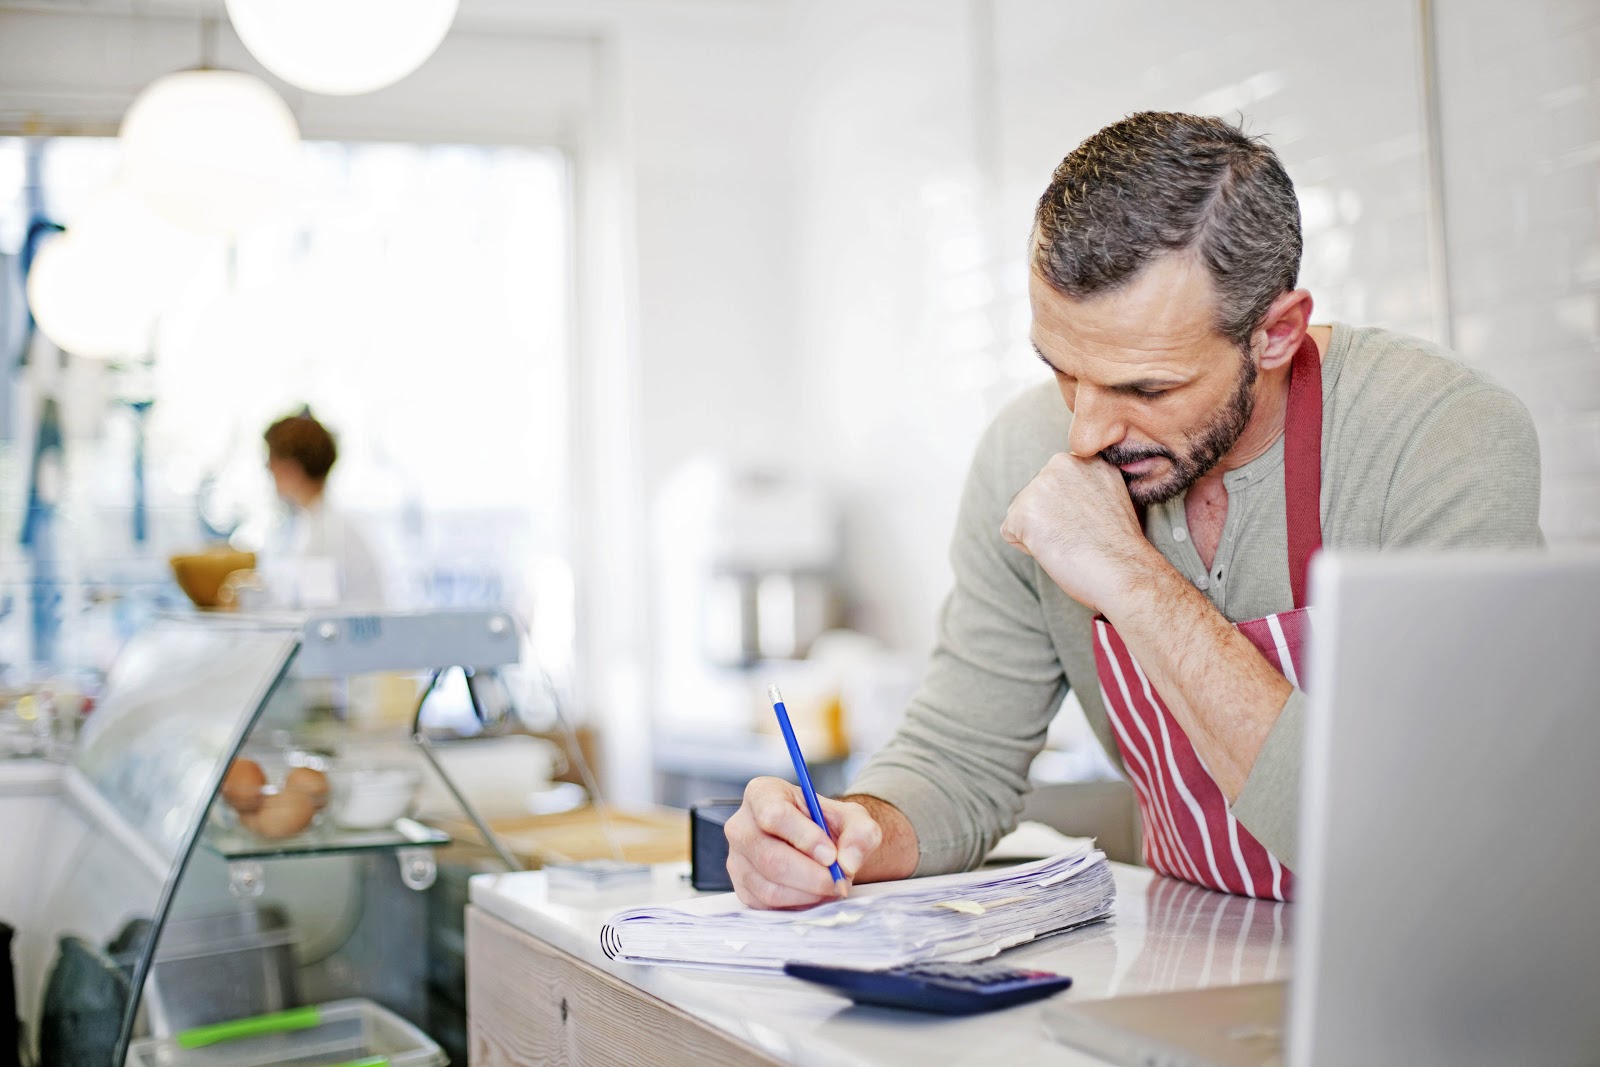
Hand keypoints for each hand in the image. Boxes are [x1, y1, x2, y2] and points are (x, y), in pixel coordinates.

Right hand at [724, 776, 882, 909]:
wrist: (819, 845)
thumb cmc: (828, 825)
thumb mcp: (853, 818)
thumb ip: (860, 833)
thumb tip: (847, 862)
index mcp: (762, 794)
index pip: (774, 815)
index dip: (804, 838)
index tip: (831, 855)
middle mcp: (741, 825)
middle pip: (770, 857)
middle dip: (811, 875)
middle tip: (839, 880)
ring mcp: (737, 859)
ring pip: (769, 887)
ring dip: (808, 893)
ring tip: (830, 885)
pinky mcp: (742, 888)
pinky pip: (767, 905)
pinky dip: (798, 904)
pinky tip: (814, 893)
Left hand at [1000, 451, 1153, 613]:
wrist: (1125, 572)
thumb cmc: (1121, 546)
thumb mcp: (1111, 495)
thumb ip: (1084, 485)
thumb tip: (1062, 494)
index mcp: (1084, 457)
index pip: (1056, 484)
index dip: (1069, 510)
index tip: (1090, 524)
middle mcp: (1060, 463)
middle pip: (1035, 495)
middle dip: (1050, 519)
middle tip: (1081, 535)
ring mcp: (1039, 486)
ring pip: (1021, 514)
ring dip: (1039, 533)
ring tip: (1071, 542)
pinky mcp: (1022, 512)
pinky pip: (1011, 534)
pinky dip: (1029, 549)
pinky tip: (1056, 550)